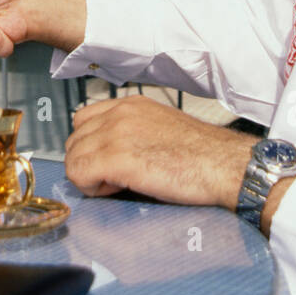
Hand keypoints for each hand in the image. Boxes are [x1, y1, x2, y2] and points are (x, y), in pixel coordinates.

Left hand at [64, 95, 255, 208]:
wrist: (223, 164)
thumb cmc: (202, 155)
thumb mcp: (161, 128)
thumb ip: (133, 131)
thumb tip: (113, 152)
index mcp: (130, 104)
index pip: (83, 120)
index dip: (92, 146)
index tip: (112, 163)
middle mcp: (119, 113)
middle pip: (74, 140)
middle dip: (88, 163)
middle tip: (117, 179)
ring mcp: (116, 133)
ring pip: (72, 158)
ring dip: (90, 177)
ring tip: (120, 185)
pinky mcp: (117, 157)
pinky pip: (79, 174)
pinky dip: (92, 188)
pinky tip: (119, 189)